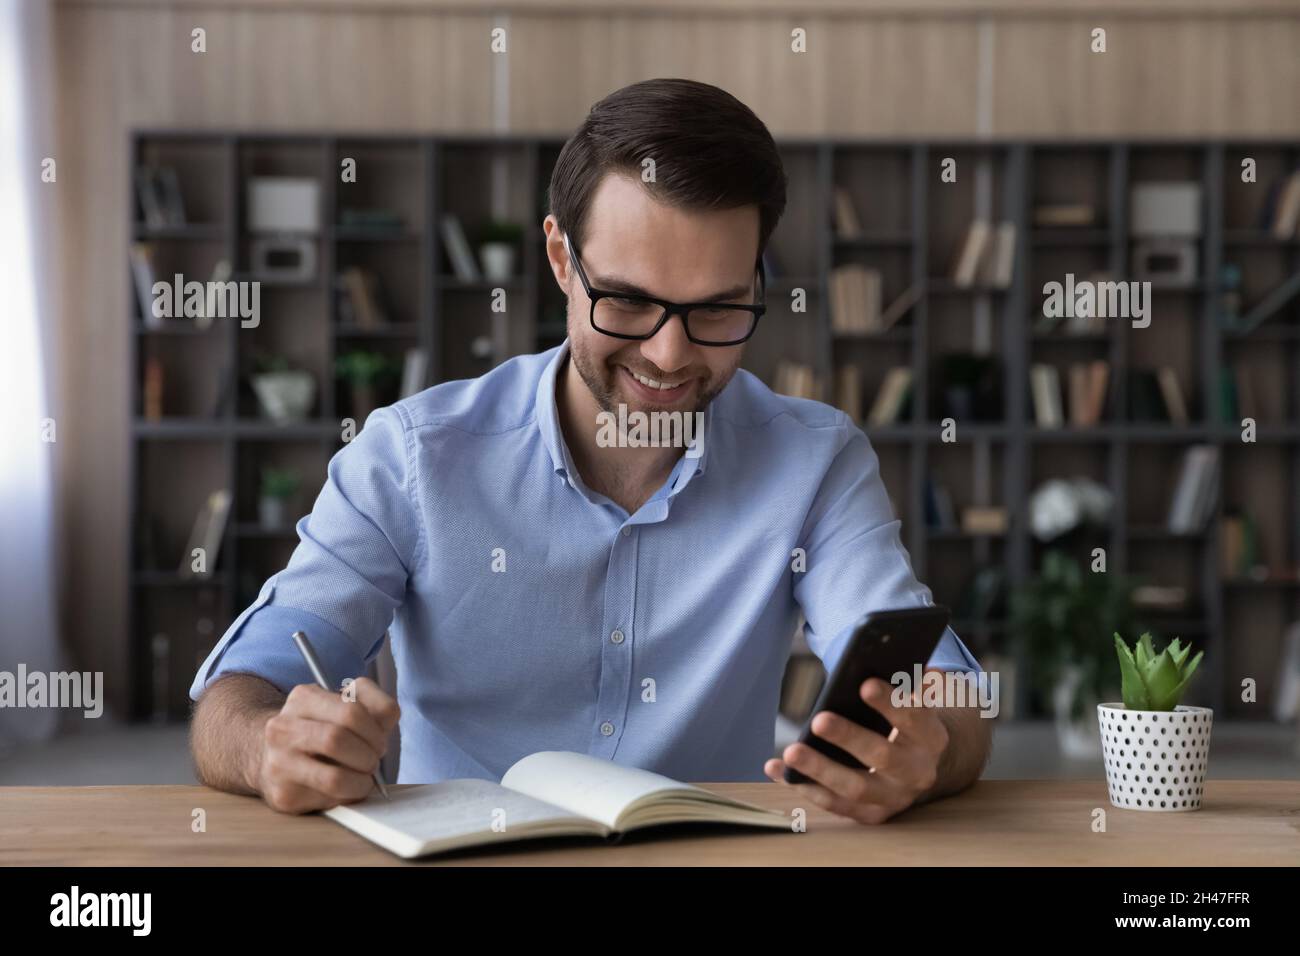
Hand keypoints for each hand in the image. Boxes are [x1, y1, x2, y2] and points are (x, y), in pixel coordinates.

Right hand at [254, 676, 399, 813]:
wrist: (275, 757)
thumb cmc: (324, 731)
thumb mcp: (348, 706)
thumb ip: (375, 705)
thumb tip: (386, 719)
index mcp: (304, 698)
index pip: (352, 711)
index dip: (376, 731)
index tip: (379, 741)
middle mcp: (283, 727)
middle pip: (339, 740)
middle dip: (368, 756)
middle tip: (372, 762)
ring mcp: (278, 762)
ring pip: (335, 778)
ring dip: (361, 781)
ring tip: (363, 779)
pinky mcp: (282, 795)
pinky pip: (328, 800)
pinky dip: (346, 796)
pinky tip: (343, 789)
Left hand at [764, 676, 948, 824]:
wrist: (922, 768)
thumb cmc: (907, 725)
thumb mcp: (916, 702)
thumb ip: (912, 684)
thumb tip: (921, 670)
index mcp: (931, 738)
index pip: (914, 718)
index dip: (890, 702)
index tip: (865, 684)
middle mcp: (917, 772)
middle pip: (883, 756)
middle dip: (849, 737)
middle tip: (819, 720)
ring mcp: (895, 797)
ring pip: (856, 787)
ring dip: (821, 770)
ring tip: (791, 752)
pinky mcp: (873, 814)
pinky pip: (837, 805)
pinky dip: (807, 788)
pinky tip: (779, 769)